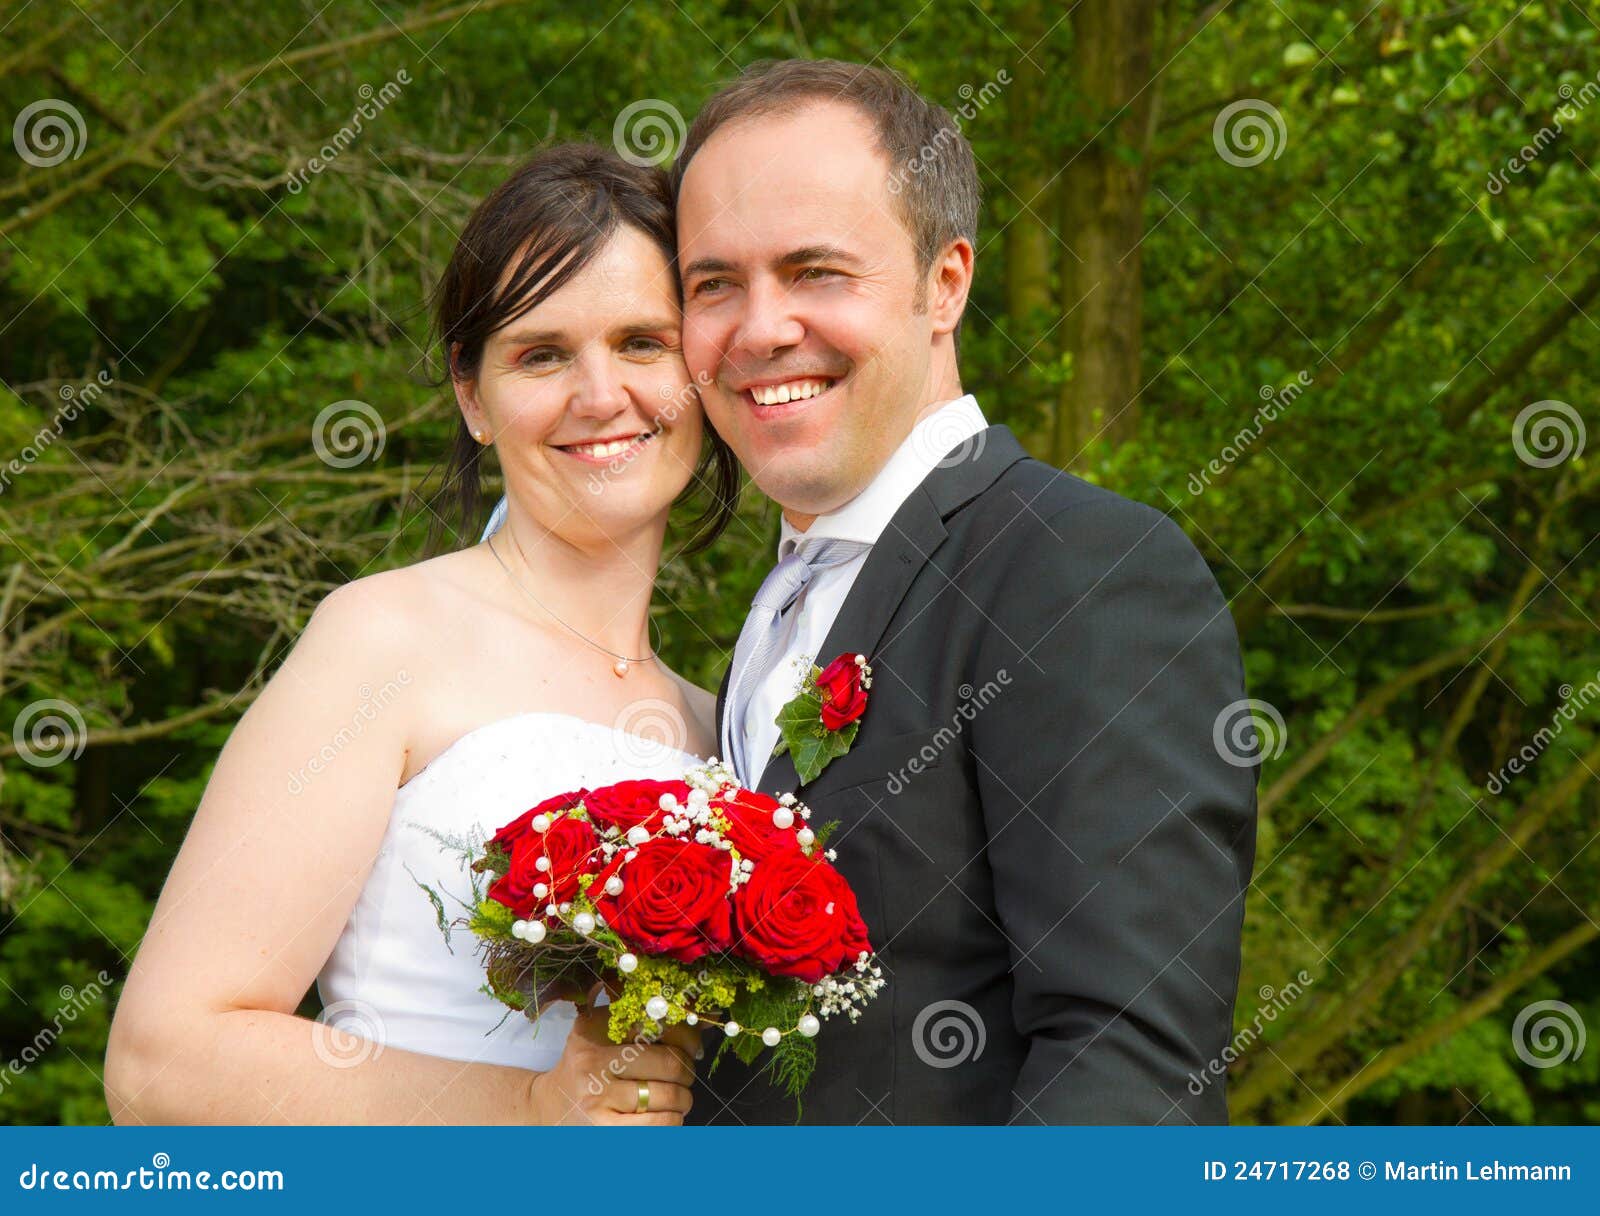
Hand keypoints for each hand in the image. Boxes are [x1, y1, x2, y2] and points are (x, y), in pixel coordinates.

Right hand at [525, 1005, 701, 1124]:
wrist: (550, 1106)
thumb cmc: (587, 1066)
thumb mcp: (604, 1033)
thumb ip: (643, 1021)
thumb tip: (698, 1027)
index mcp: (596, 1030)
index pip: (659, 1025)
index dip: (687, 1037)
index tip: (692, 1047)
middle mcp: (593, 1061)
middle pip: (668, 1062)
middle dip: (687, 1071)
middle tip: (685, 1076)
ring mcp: (597, 1098)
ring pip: (667, 1095)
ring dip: (684, 1098)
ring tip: (679, 1098)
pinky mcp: (604, 1129)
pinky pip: (657, 1125)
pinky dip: (672, 1120)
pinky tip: (668, 1116)